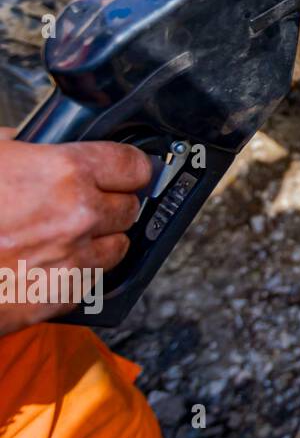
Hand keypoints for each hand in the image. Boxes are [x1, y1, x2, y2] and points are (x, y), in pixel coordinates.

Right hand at [0, 134, 150, 334]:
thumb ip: (27, 145)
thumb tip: (45, 143)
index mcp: (66, 172)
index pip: (133, 165)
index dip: (129, 167)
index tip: (126, 170)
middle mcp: (79, 215)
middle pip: (130, 207)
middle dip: (112, 203)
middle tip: (87, 202)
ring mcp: (73, 258)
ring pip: (118, 246)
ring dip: (100, 239)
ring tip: (68, 234)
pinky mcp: (61, 295)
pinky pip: (92, 280)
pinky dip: (78, 271)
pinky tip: (52, 261)